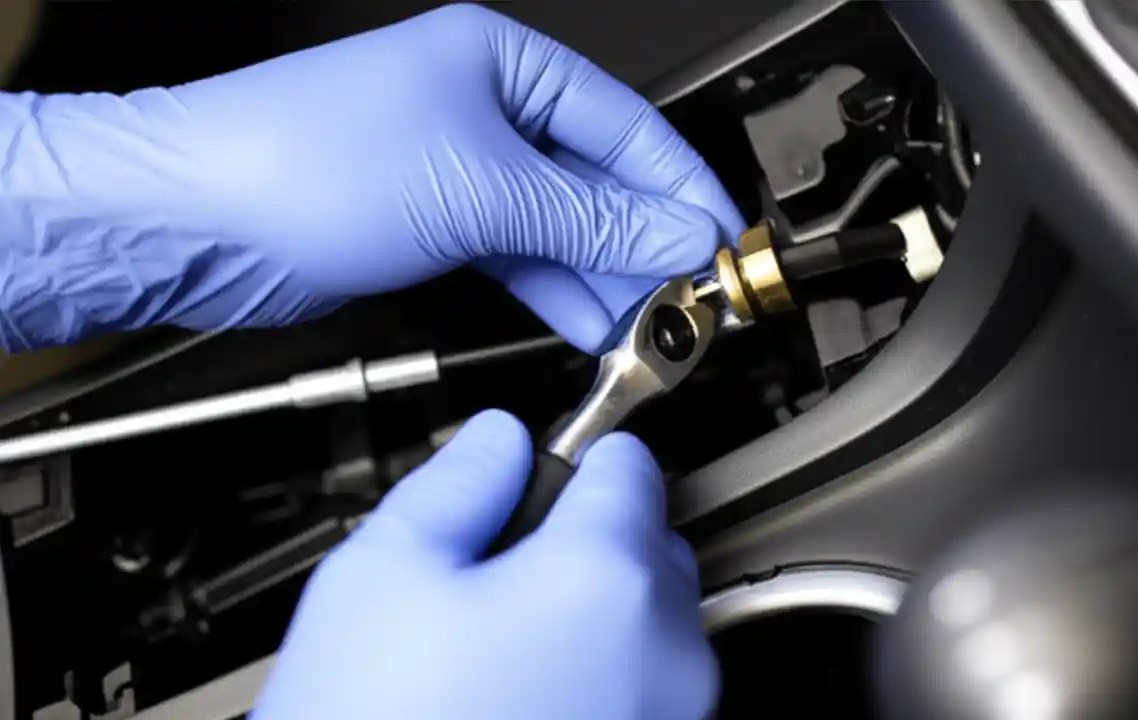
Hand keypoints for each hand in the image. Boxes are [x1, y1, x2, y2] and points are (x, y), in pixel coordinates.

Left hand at [0, 4, 743, 350]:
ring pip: (561, 227)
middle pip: (598, 180)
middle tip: (693, 297)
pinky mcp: (434, 227)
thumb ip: (588, 219)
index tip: (718, 242)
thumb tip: (671, 233)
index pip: (626, 126)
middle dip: (647, 240)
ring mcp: (459, 171)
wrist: (192, 222)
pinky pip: (520, 259)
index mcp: (502, 62)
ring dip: (608, 276)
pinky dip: (558, 292)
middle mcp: (484, 110)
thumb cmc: (299, 162)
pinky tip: (592, 322)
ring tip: (652, 323)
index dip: (679, 188)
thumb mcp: (477, 188)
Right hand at [252, 410, 716, 719]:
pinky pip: (646, 689)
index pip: (630, 464)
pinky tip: (521, 699)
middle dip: (584, 540)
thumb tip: (498, 441)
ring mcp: (674, 719)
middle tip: (495, 574)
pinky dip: (601, 677)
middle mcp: (666, 652)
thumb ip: (459, 483)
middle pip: (649, 543)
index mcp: (603, 578)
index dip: (579, 455)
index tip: (549, 466)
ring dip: (593, 614)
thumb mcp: (382, 576)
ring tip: (496, 651)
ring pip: (651, 622)